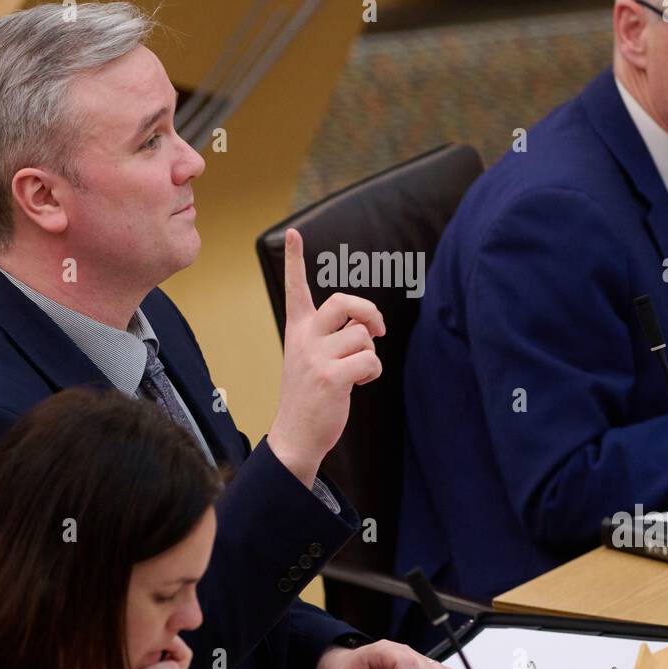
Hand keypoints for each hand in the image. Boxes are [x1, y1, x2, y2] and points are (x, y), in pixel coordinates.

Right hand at [268, 229, 385, 485]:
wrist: (296, 435)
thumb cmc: (311, 394)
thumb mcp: (311, 357)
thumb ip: (333, 334)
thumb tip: (369, 324)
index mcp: (298, 330)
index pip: (295, 289)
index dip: (294, 260)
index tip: (292, 233)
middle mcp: (304, 338)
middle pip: (345, 301)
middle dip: (370, 312)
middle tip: (376, 329)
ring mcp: (316, 357)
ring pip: (364, 336)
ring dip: (370, 354)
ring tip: (355, 372)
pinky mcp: (331, 377)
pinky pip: (370, 360)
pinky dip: (372, 372)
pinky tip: (358, 384)